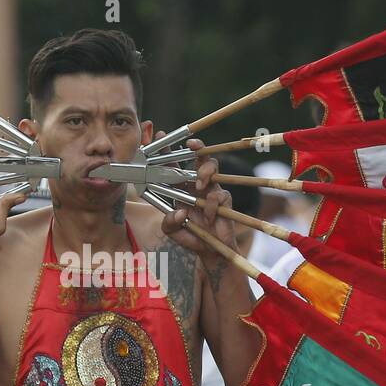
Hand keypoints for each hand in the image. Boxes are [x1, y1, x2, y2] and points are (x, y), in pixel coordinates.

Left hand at [160, 140, 238, 258]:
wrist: (210, 250)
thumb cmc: (190, 235)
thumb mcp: (171, 231)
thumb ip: (168, 223)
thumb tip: (179, 212)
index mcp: (181, 188)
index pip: (173, 165)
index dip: (167, 150)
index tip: (160, 135)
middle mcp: (196, 184)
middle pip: (198, 157)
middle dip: (197, 147)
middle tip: (192, 145)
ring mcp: (211, 190)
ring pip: (212, 167)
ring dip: (205, 171)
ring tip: (200, 185)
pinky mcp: (224, 199)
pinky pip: (219, 194)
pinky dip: (212, 205)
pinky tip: (208, 217)